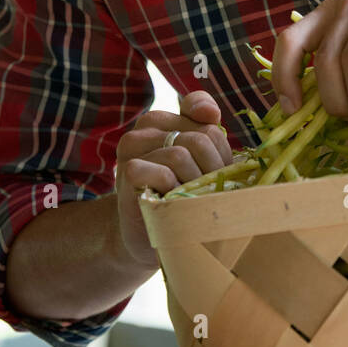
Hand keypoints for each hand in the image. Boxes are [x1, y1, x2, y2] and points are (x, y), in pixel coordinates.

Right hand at [114, 90, 233, 265]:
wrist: (146, 233)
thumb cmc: (179, 194)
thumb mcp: (200, 162)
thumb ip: (208, 130)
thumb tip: (210, 112)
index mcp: (163, 119)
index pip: (205, 116)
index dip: (219, 148)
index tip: (217, 170)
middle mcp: (145, 128)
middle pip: (200, 138)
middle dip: (213, 170)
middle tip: (207, 193)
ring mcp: (132, 148)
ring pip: (182, 155)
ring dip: (195, 184)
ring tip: (191, 200)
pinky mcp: (128, 172)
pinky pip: (163, 173)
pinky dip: (175, 192)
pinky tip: (173, 204)